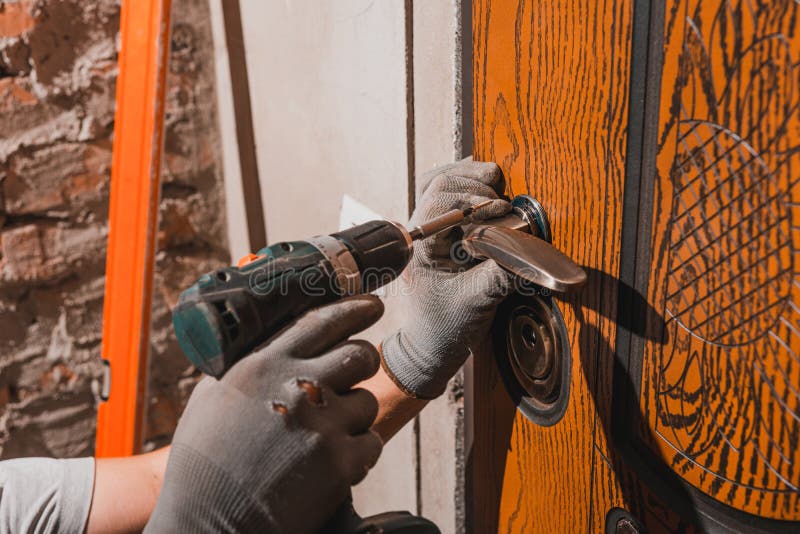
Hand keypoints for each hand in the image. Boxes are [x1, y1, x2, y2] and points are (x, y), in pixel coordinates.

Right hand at [145, 296, 384, 533]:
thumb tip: (276, 346)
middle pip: (360, 354)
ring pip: (367, 400)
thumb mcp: (211, 398)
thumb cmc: (204, 465)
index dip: (354, 308)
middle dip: (362, 362)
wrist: (208, 523)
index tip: (372, 305)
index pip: (322, 321)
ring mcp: (323, 425)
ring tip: (321, 437)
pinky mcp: (341, 463)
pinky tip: (329, 464)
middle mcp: (297, 387)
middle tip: (351, 377)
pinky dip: (358, 453)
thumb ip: (248, 367)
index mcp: (264, 366)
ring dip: (353, 416)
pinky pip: (372, 443)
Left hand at [381, 159, 512, 398]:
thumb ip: (499, 277)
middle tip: (500, 196)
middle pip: (438, 184)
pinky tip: (488, 186)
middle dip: (472, 183)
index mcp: (419, 248)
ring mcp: (428, 231)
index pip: (438, 203)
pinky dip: (469, 187)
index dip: (472, 199)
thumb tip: (529, 252)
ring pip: (440, 185)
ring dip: (470, 179)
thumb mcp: (475, 304)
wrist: (432, 346)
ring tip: (495, 182)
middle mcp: (419, 234)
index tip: (500, 208)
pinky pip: (449, 198)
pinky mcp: (442, 234)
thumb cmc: (445, 329)